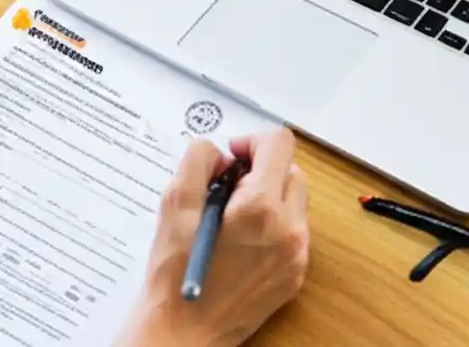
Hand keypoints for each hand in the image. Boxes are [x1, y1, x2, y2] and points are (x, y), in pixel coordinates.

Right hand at [116, 128, 309, 346]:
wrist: (181, 335)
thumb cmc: (173, 276)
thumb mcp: (174, 205)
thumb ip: (199, 161)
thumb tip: (222, 152)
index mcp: (260, 209)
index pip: (279, 144)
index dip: (252, 142)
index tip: (232, 156)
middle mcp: (289, 231)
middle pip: (291, 171)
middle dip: (260, 170)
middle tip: (226, 188)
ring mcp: (296, 256)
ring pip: (294, 201)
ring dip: (267, 197)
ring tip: (230, 217)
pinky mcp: (295, 275)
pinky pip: (292, 232)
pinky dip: (271, 226)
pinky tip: (239, 242)